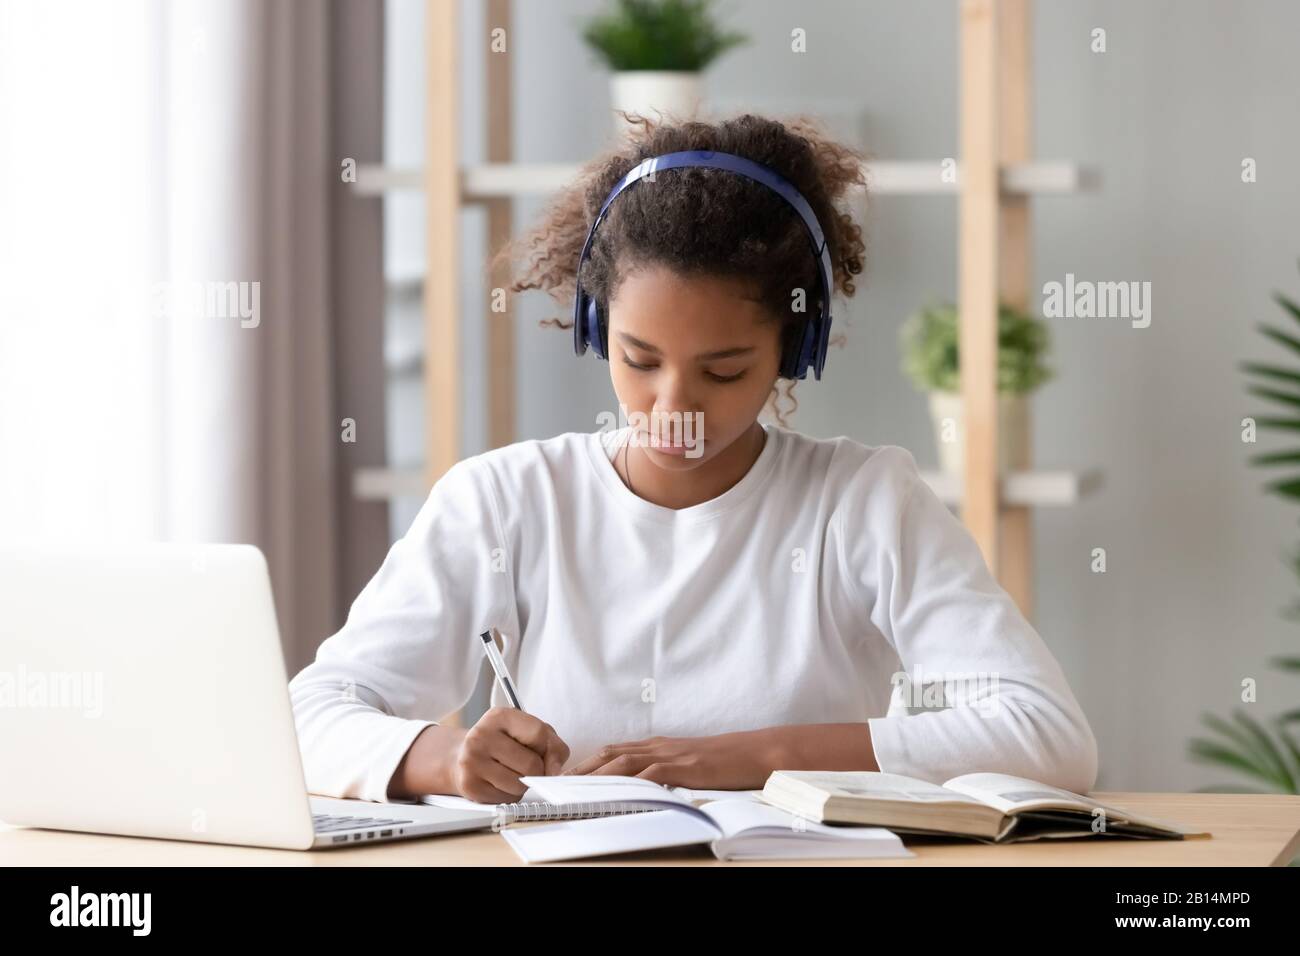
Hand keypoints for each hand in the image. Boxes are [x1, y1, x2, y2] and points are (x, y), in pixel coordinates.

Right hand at [452, 707, 570, 802]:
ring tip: (510, 774)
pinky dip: (510, 795)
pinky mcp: (470, 786)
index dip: (549, 749)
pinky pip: (506, 799)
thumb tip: (555, 771)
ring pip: (520, 786)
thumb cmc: (501, 743)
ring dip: (523, 785)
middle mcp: (481, 736)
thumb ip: (550, 745)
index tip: (546, 755)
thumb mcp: (526, 732)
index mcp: (499, 716)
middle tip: (525, 766)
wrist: (460, 757)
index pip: (538, 734)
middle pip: (531, 765)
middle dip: (536, 771)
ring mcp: (472, 762)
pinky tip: (499, 783)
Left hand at [561, 731, 775, 789]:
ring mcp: (670, 755)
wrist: (751, 752)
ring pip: (624, 762)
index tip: (566, 775)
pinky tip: (617, 792)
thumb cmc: (722, 762)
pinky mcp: (684, 767)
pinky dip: (631, 783)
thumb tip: (642, 786)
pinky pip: (651, 774)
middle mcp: (658, 746)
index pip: (613, 750)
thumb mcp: (686, 764)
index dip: (587, 762)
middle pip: (610, 753)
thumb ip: (663, 770)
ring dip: (597, 775)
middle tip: (558, 783)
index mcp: (657, 746)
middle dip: (582, 768)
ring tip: (575, 788)